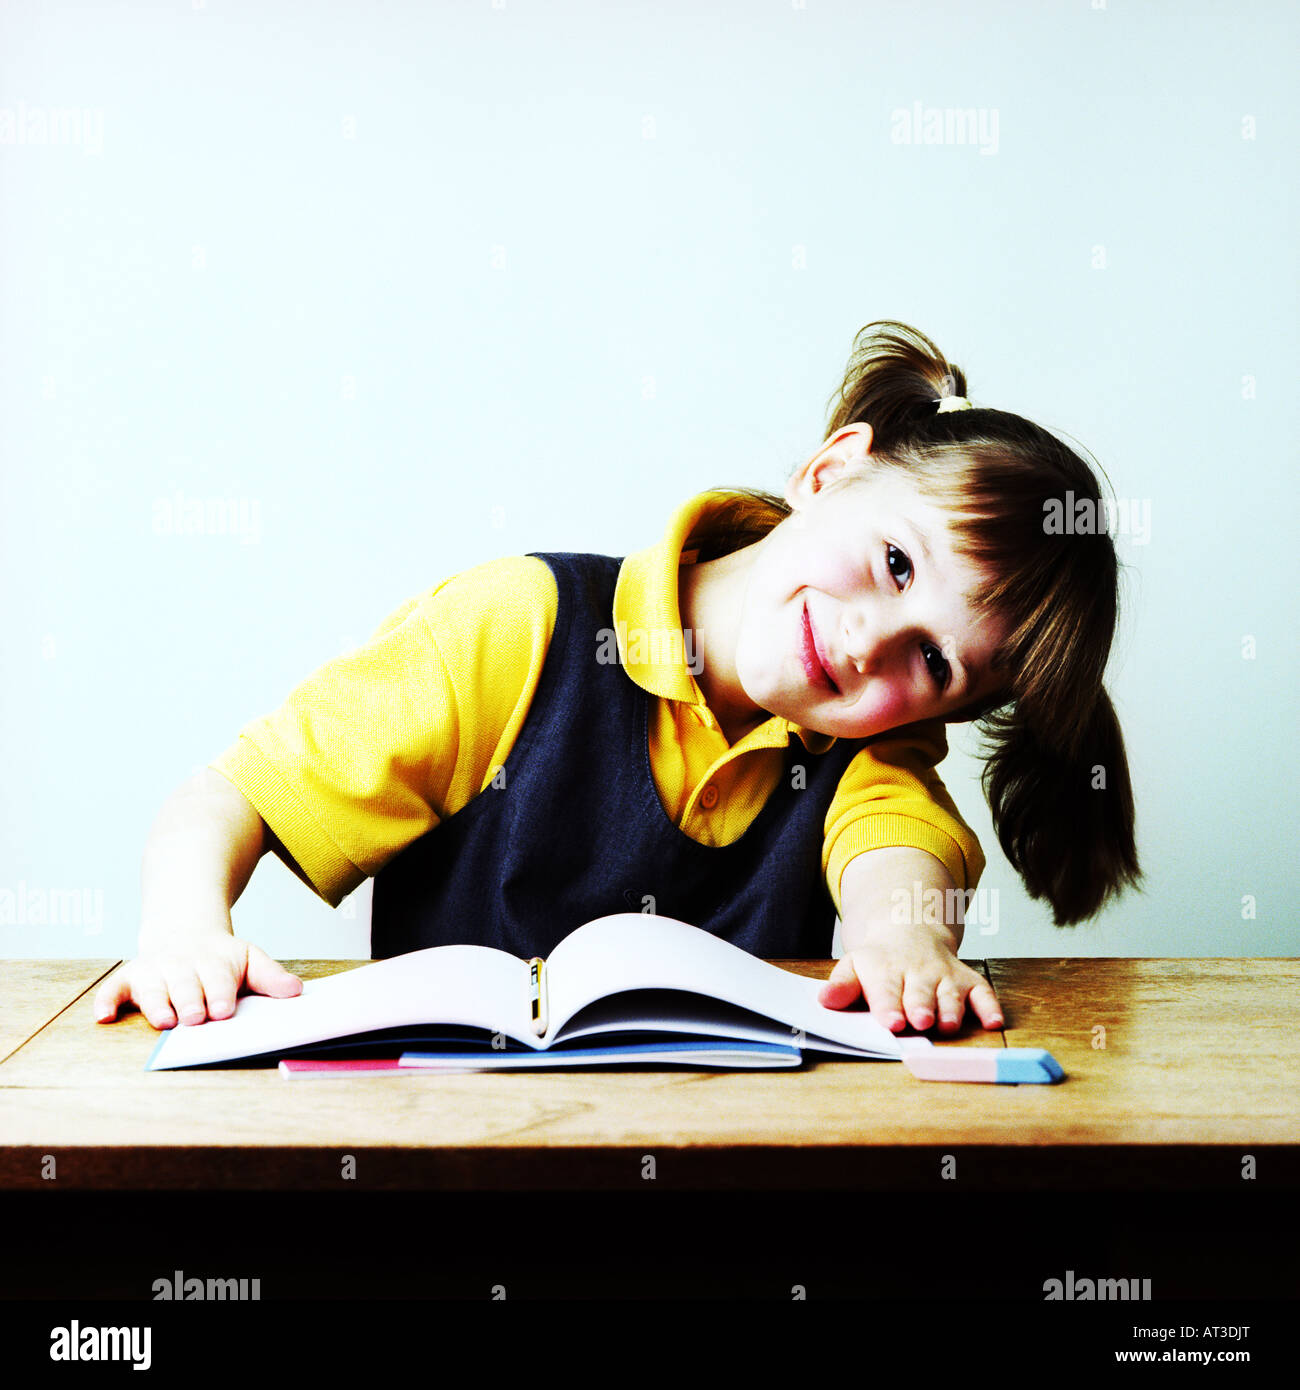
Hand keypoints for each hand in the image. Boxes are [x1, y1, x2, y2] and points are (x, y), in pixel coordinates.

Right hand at [93, 933, 302, 1030]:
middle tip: (195, 1017)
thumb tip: (296, 991)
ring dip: (157, 1005)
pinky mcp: (131, 978)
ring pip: (153, 990)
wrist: (186, 931)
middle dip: (190, 1002)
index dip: (221, 995)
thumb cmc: (222, 957)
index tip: (224, 1009)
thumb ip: (271, 977)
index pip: (219, 981)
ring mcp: (155, 972)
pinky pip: (114, 988)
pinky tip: (104, 1016)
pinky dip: (107, 1000)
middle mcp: (182, 966)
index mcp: (214, 963)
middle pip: (186, 987)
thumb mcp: (250, 959)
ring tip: (164, 1020)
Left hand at [817, 922, 1003, 1034]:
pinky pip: (983, 992)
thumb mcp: (854, 966)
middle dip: (920, 1007)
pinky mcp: (968, 980)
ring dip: (951, 1009)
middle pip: (920, 991)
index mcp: (885, 969)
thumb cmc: (878, 960)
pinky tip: (994, 1022)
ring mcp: (945, 975)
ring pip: (950, 993)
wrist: (908, 929)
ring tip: (948, 1024)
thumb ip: (842, 985)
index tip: (891, 1022)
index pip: (885, 989)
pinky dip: (990, 1007)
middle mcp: (918, 971)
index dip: (888, 1006)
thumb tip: (824, 1001)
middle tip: (919, 1021)